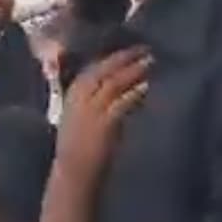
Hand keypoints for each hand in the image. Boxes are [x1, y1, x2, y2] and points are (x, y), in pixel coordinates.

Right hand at [56, 47, 150, 177]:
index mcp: (72, 95)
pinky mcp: (105, 123)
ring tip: (149, 62)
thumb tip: (121, 89)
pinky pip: (122, 102)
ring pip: (114, 82)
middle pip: (104, 70)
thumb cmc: (77, 147)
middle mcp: (80, 98)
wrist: (74, 172)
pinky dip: (135, 93)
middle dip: (125, 57)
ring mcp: (92, 110)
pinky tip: (145, 87)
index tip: (128, 50)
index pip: (92, 69)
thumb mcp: (79, 117)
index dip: (111, 58)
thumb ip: (94, 101)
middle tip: (144, 49)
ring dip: (133, 70)